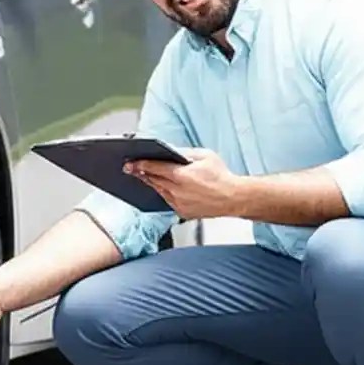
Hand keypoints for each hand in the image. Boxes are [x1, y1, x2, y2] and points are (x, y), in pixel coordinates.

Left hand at [126, 148, 241, 219]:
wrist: (233, 198)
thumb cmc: (222, 176)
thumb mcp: (205, 156)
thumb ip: (185, 153)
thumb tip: (171, 151)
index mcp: (182, 175)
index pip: (155, 168)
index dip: (141, 164)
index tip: (130, 162)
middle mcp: (177, 191)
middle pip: (153, 180)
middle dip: (141, 173)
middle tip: (130, 168)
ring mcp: (179, 204)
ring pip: (159, 191)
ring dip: (151, 183)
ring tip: (144, 175)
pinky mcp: (182, 212)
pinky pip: (167, 201)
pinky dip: (163, 193)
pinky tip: (161, 187)